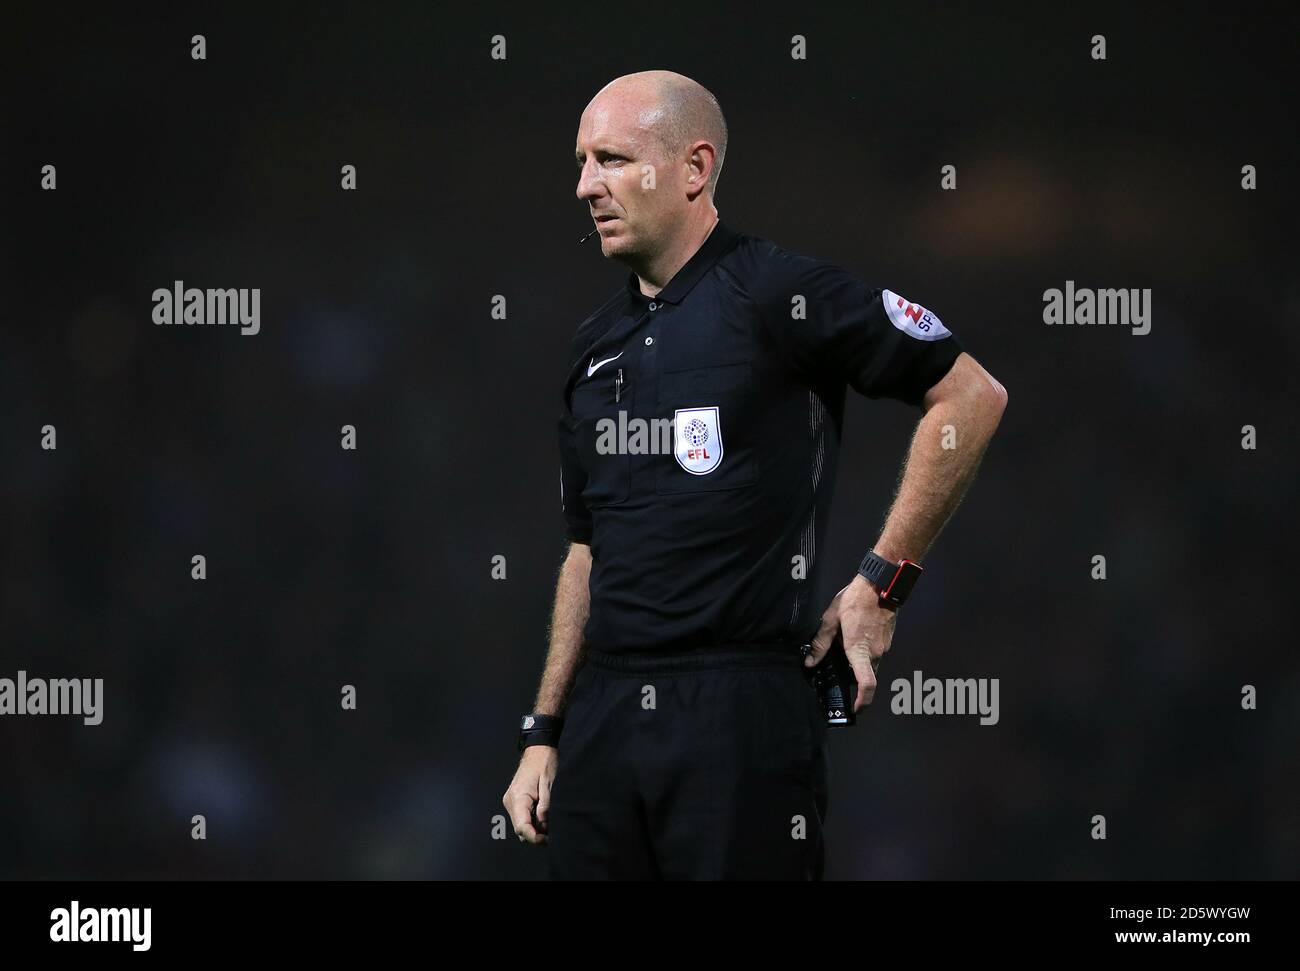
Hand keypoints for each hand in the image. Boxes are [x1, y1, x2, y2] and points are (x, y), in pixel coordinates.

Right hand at [502, 745, 557, 844]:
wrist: (538, 750)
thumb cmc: (544, 764)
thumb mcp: (549, 785)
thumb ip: (545, 807)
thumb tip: (544, 826)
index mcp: (518, 797)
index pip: (521, 826)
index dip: (533, 837)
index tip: (546, 841)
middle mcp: (510, 801)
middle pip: (519, 828)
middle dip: (534, 834)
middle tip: (552, 834)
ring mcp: (510, 801)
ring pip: (520, 824)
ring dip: (533, 828)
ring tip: (549, 823)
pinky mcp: (514, 800)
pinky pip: (521, 817)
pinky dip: (531, 821)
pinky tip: (542, 816)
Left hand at [804, 574, 896, 711]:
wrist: (880, 585)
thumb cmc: (855, 600)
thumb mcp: (830, 620)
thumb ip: (820, 643)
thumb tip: (810, 662)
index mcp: (859, 651)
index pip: (867, 684)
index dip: (863, 702)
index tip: (855, 709)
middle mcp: (875, 653)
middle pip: (865, 676)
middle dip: (853, 678)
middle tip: (838, 670)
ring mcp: (884, 647)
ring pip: (871, 664)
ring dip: (859, 662)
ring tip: (844, 646)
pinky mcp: (888, 639)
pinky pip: (876, 653)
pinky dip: (865, 652)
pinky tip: (855, 636)